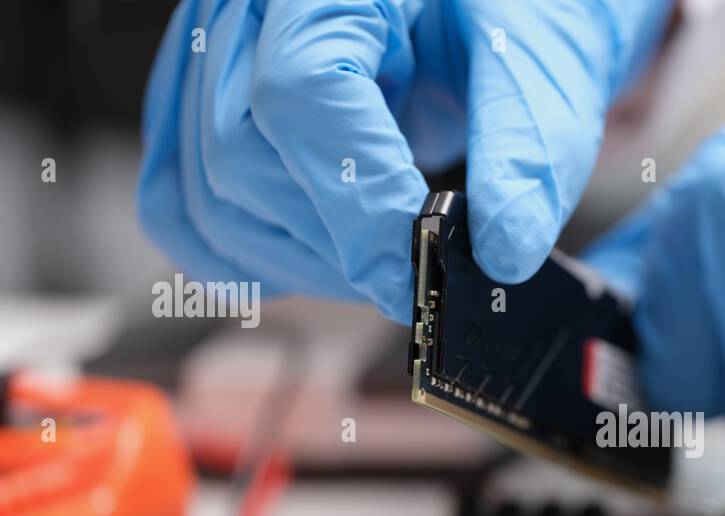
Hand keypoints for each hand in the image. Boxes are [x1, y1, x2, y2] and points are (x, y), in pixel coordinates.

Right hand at [138, 0, 671, 321]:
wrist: (476, 7)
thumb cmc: (501, 15)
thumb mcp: (538, 69)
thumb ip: (524, 158)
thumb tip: (502, 255)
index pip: (302, 95)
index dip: (359, 205)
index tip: (415, 272)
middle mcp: (244, 9)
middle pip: (239, 158)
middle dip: (332, 246)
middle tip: (408, 277)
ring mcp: (212, 55)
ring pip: (205, 194)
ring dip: (295, 263)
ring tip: (376, 267)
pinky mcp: (204, 105)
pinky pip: (184, 203)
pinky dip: (249, 253)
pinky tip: (318, 261)